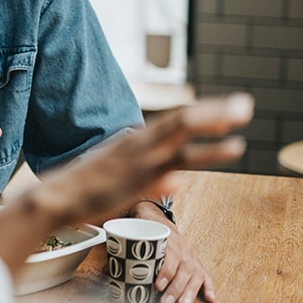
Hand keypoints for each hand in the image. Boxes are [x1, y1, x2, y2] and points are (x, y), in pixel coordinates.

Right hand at [0, 94, 251, 280]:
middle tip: (246, 106)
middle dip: (215, 114)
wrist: (56, 196)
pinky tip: (199, 167)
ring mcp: (138, 162)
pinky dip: (189, 164)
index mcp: (136, 139)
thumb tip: (177, 179)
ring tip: (240, 135)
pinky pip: (165, 170)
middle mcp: (139, 144)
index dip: (206, 113)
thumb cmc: (86, 186)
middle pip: (182, 122)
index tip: (232, 108)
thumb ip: (152, 177)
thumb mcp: (121, 175)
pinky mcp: (134, 182)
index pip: (176, 120)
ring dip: (210, 137)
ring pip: (179, 142)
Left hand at [132, 203, 212, 302]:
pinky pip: (205, 273)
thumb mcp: (133, 232)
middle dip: (175, 288)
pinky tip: (209, 298)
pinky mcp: (196, 260)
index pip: (170, 255)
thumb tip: (107, 271)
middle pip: (184, 268)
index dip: (166, 271)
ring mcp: (191, 253)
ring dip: (189, 292)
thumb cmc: (142, 228)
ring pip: (195, 273)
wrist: (154, 216)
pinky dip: (208, 286)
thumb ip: (122, 249)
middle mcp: (183, 245)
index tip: (158, 285)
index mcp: (168, 236)